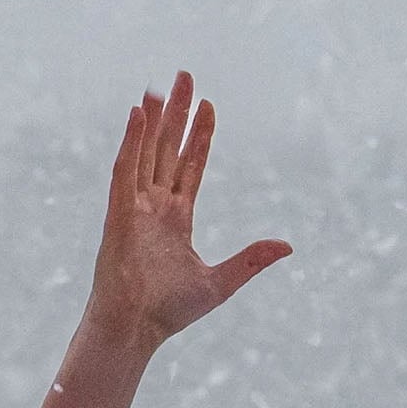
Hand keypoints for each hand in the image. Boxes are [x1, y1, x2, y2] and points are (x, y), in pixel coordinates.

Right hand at [85, 73, 289, 349]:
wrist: (134, 329)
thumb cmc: (167, 312)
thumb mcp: (220, 282)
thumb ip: (251, 259)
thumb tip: (288, 245)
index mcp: (176, 220)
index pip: (190, 166)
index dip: (200, 136)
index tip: (208, 105)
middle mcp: (153, 208)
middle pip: (167, 149)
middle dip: (177, 114)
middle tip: (184, 77)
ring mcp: (134, 209)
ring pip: (146, 152)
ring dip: (153, 119)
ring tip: (159, 87)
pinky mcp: (118, 214)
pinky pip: (125, 170)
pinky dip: (131, 142)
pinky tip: (138, 115)